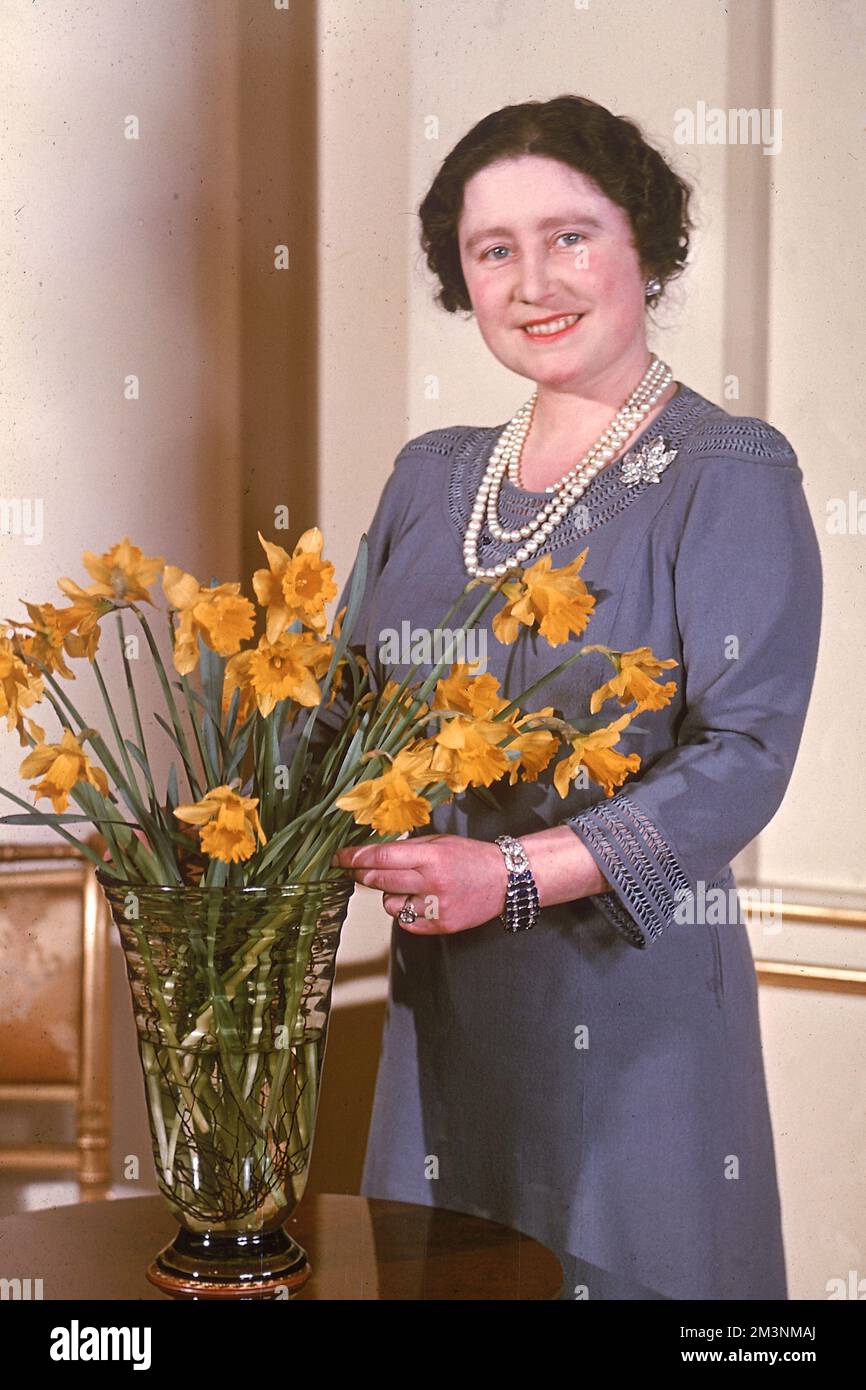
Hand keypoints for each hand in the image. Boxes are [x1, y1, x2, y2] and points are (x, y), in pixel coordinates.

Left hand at [330, 833, 507, 934]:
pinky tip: (420, 901)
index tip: (339, 858)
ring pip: (389, 904)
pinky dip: (406, 911)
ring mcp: (436, 907)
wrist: (505, 880)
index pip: (381, 857)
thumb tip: (371, 855)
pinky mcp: (440, 926)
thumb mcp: (438, 842)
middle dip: (361, 875)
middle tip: (354, 871)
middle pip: (379, 881)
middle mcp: (432, 882)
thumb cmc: (469, 857)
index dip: (354, 858)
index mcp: (431, 856)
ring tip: (408, 886)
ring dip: (389, 894)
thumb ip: (406, 849)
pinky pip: (406, 921)